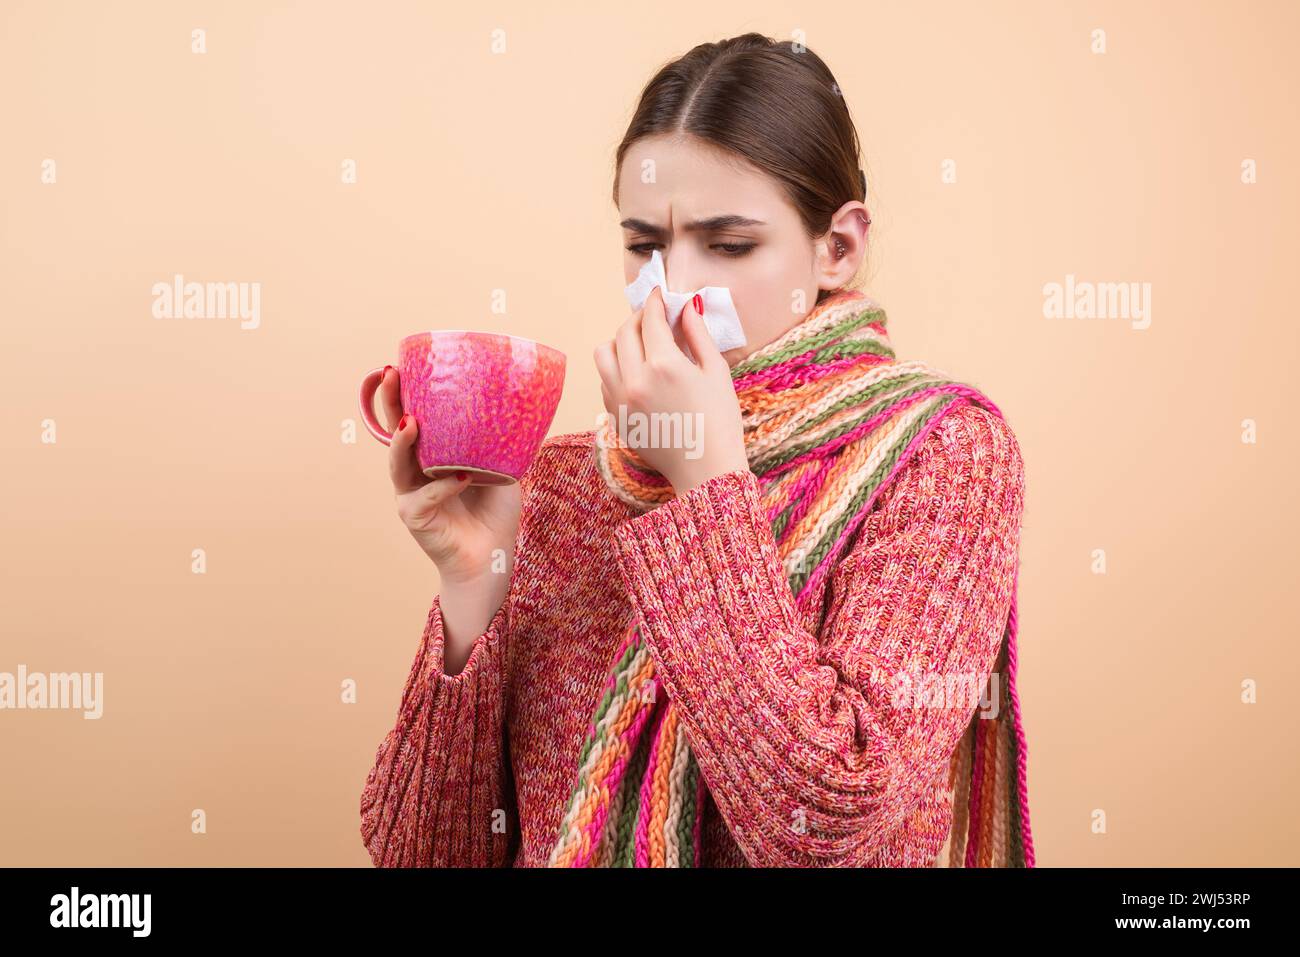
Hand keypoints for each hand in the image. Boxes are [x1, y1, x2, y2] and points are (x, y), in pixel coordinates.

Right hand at [379, 367, 521, 588]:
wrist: (492, 558)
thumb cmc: (493, 513)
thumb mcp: (502, 468)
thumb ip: (500, 442)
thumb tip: (522, 405)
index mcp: (430, 456)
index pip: (411, 418)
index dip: (402, 394)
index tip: (400, 365)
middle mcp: (414, 472)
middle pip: (394, 433)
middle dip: (391, 403)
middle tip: (391, 375)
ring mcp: (411, 494)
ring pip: (398, 464)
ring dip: (403, 442)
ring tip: (411, 421)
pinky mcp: (416, 518)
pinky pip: (425, 498)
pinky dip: (442, 487)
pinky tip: (460, 478)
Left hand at [593, 286, 748, 493]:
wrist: (706, 471)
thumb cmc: (719, 422)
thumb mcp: (716, 372)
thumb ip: (698, 335)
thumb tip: (687, 306)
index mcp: (664, 365)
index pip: (650, 319)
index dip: (656, 302)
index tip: (661, 295)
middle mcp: (635, 379)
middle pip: (624, 332)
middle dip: (639, 318)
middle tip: (654, 317)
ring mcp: (620, 400)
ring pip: (604, 353)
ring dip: (620, 341)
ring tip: (639, 344)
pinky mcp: (615, 416)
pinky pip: (604, 380)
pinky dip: (616, 368)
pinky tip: (637, 372)